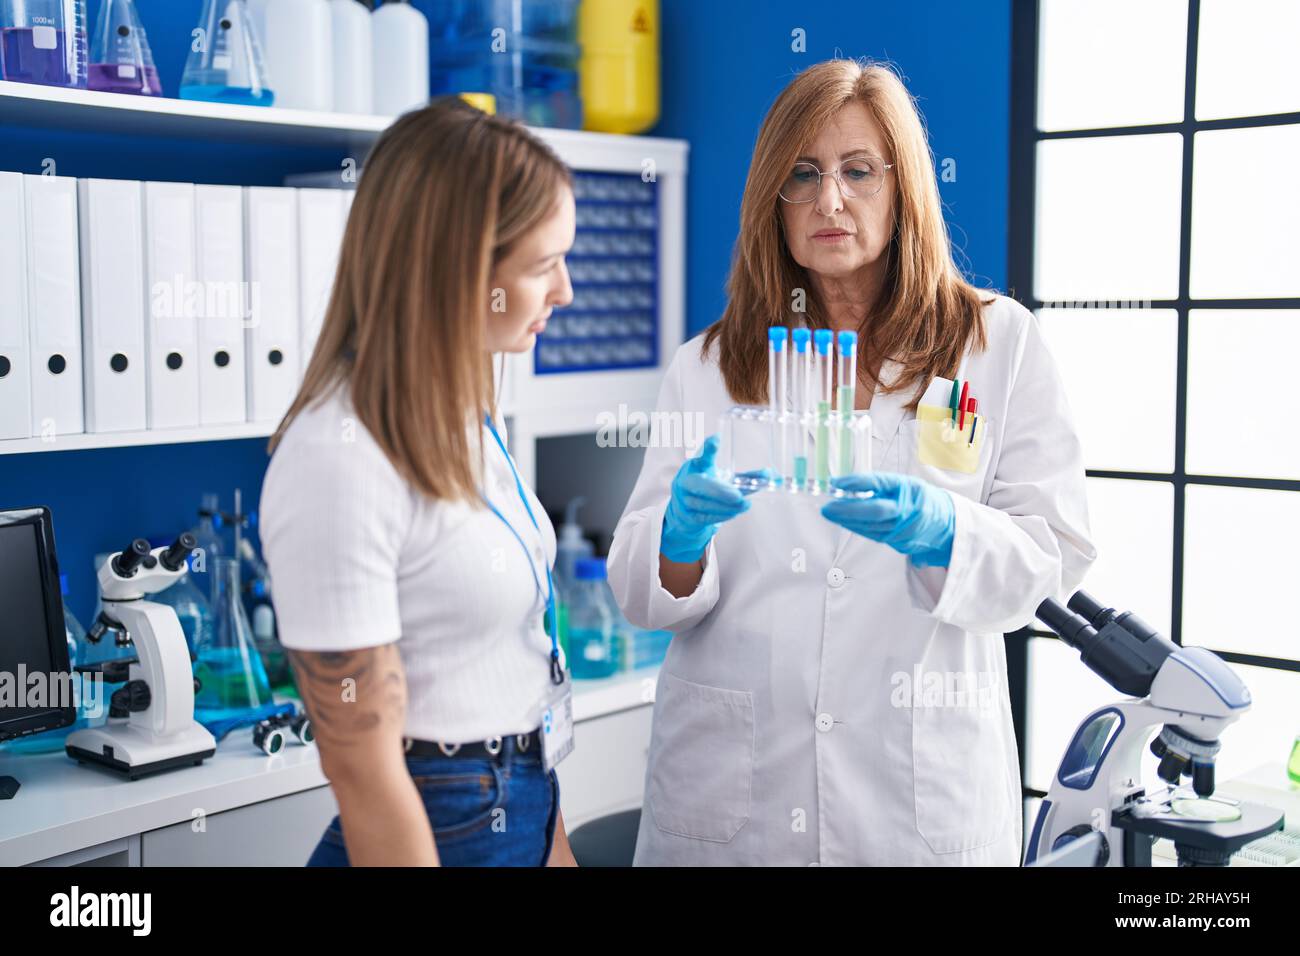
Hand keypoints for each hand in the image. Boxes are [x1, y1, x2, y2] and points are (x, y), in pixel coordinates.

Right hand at [660, 434, 752, 562]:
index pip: (702, 455)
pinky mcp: (688, 516)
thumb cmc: (711, 488)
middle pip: (701, 484)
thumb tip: (772, 476)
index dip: (708, 448)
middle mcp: (687, 481)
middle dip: (720, 490)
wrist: (685, 510)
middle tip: (738, 495)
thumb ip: (747, 478)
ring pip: (705, 503)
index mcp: (696, 466)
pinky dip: (721, 514)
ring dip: (725, 505)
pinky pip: (705, 516)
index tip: (717, 439)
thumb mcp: (726, 479)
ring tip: (744, 504)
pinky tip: (734, 512)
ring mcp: (685, 500)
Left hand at [820, 472, 955, 567]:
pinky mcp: (899, 543)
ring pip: (870, 526)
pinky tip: (843, 522)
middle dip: (847, 509)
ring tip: (830, 512)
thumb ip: (879, 486)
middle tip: (827, 506)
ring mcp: (904, 529)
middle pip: (874, 511)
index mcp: (909, 489)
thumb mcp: (905, 484)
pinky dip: (856, 527)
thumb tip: (846, 485)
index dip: (856, 482)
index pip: (880, 484)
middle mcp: (908, 510)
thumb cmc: (920, 499)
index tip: (837, 481)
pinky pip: (873, 535)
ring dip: (846, 520)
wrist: (946, 524)